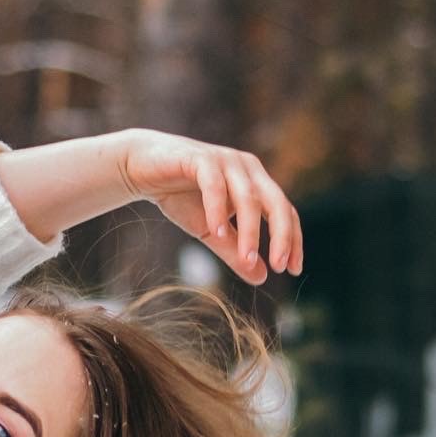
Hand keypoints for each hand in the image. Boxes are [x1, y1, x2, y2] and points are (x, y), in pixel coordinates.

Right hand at [116, 129, 302, 284]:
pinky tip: (217, 233)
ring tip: (247, 259)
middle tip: (279, 266)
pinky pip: (215, 185)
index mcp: (256, 183)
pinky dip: (217, 209)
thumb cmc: (181, 197)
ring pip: (248, 197)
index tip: (292, 270)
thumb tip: (262, 278)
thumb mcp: (212, 232)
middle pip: (276, 202)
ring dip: (249, 230)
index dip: (292, 240)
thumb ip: (236, 251)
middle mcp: (247, 168)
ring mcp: (225, 161)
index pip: (285, 212)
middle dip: (282, 235)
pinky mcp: (200, 158)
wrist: (142, 169)